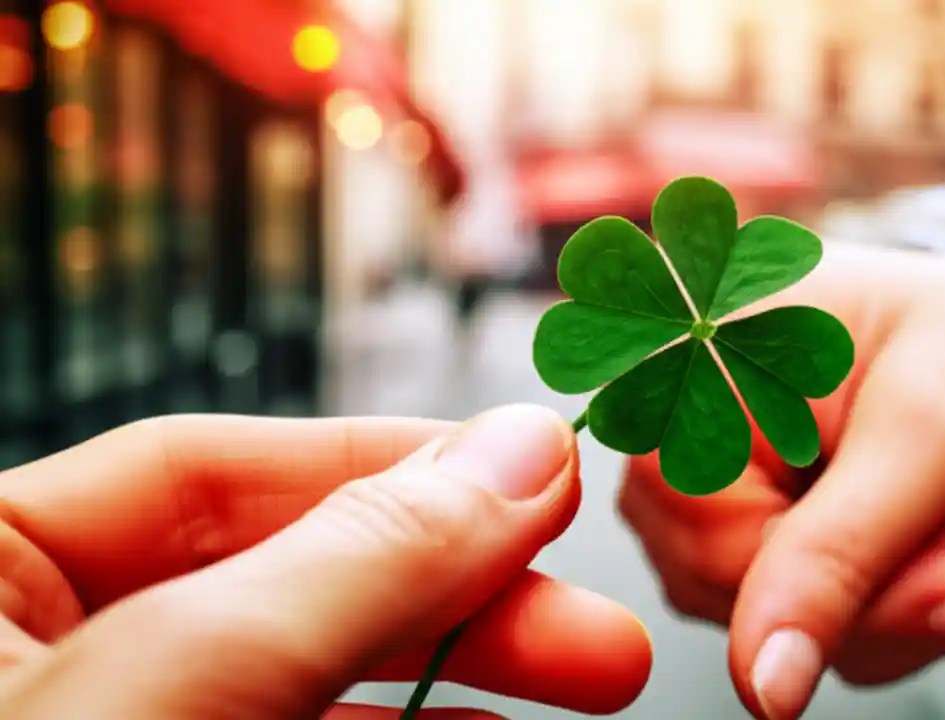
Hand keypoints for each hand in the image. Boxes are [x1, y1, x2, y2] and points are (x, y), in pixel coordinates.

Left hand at [0, 405, 650, 717]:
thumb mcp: (186, 677)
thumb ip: (355, 560)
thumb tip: (519, 451)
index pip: (206, 470)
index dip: (386, 460)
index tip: (531, 470)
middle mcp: (49, 651)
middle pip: (290, 576)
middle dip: (460, 587)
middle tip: (594, 615)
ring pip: (314, 674)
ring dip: (462, 666)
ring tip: (585, 675)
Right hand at [621, 246, 944, 717]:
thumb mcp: (940, 436)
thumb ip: (837, 560)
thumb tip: (763, 684)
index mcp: (702, 343)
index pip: (700, 517)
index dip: (819, 581)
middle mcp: (690, 410)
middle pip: (720, 576)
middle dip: (880, 591)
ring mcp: (722, 475)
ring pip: (763, 617)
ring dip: (897, 605)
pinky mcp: (762, 525)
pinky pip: (798, 627)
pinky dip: (893, 614)